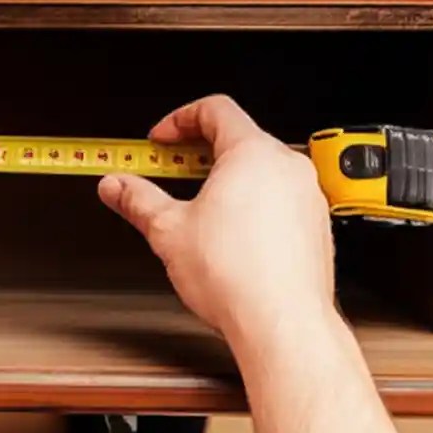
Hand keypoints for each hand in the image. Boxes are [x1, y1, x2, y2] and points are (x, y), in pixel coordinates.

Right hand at [97, 94, 334, 337]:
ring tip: (197, 210)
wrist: (282, 323)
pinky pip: (279, 199)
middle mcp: (287, 167)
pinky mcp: (316, 226)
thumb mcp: (168, 230)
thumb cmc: (238, 277)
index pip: (214, 109)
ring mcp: (307, 196)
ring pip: (261, 170)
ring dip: (226, 180)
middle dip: (198, 154)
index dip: (179, 120)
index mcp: (252, 153)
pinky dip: (252, 204)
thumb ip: (137, 199)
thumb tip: (116, 186)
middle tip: (170, 174)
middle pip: (238, 138)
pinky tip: (230, 235)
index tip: (162, 141)